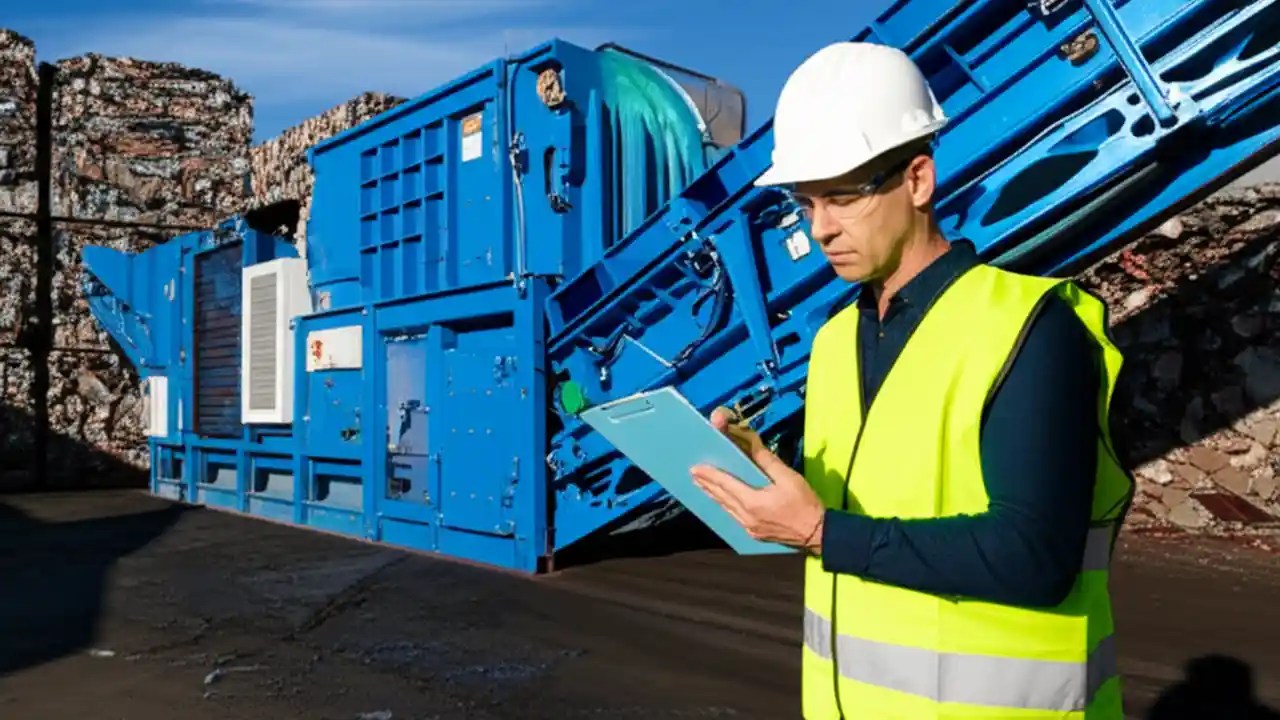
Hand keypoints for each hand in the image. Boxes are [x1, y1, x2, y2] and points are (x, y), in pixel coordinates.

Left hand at [693, 407, 825, 553]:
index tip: (695, 468)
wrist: (819, 533)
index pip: (725, 485)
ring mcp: (749, 528)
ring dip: (713, 495)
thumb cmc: (805, 503)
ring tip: (702, 485)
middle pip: (721, 498)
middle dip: (707, 485)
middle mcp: (746, 517)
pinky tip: (722, 501)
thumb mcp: (787, 476)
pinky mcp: (754, 534)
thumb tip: (749, 441)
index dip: (709, 475)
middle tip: (693, 474)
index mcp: (753, 502)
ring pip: (726, 509)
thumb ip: (765, 460)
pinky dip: (725, 506)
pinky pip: (734, 517)